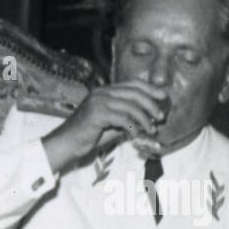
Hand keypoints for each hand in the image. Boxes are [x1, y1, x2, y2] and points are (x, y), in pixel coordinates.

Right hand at [41, 80, 169, 172]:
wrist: (65, 145)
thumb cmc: (86, 137)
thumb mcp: (110, 125)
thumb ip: (126, 119)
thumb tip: (148, 121)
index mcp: (104, 91)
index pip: (132, 84)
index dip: (150, 88)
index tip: (163, 96)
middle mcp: (101, 93)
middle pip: (134, 93)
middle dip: (151, 104)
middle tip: (160, 116)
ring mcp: (98, 102)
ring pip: (131, 106)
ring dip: (145, 118)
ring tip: (151, 129)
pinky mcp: (97, 114)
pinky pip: (123, 118)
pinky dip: (134, 126)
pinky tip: (137, 134)